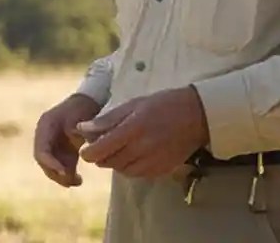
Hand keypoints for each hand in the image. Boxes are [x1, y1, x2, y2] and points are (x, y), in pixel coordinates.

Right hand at [33, 93, 102, 187]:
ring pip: (51, 166)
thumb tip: (78, 154)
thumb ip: (76, 136)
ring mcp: (53, 143)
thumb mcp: (81, 119)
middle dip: (56, 173)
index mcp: (46, 126)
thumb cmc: (86, 108)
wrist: (93, 100)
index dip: (50, 164)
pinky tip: (79, 180)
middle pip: (44, 161)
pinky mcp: (62, 149)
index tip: (64, 172)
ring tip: (78, 181)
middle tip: (72, 180)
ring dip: (62, 176)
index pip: (41, 150)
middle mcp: (45, 136)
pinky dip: (68, 174)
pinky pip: (61, 166)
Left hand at [76, 85, 209, 178]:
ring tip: (117, 148)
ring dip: (114, 162)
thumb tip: (82, 129)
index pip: (101, 149)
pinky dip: (129, 167)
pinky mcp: (162, 170)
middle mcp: (142, 148)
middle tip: (101, 145)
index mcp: (132, 129)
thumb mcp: (132, 105)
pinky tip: (132, 155)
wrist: (197, 116)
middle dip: (100, 156)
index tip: (85, 148)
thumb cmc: (162, 105)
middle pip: (109, 162)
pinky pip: (137, 174)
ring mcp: (153, 161)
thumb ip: (107, 119)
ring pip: (122, 170)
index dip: (88, 152)